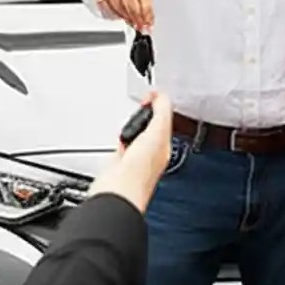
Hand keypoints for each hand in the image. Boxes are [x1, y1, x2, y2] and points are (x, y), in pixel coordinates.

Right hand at [86, 90, 173, 212]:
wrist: (118, 190)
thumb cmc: (138, 170)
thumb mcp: (156, 132)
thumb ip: (161, 111)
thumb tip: (161, 96)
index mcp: (164, 145)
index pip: (166, 118)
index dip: (160, 103)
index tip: (152, 94)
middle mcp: (152, 153)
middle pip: (153, 125)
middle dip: (148, 112)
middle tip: (144, 101)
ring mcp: (136, 158)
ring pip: (140, 133)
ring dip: (136, 123)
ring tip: (135, 116)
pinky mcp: (121, 163)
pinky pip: (125, 144)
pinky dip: (124, 136)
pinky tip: (123, 136)